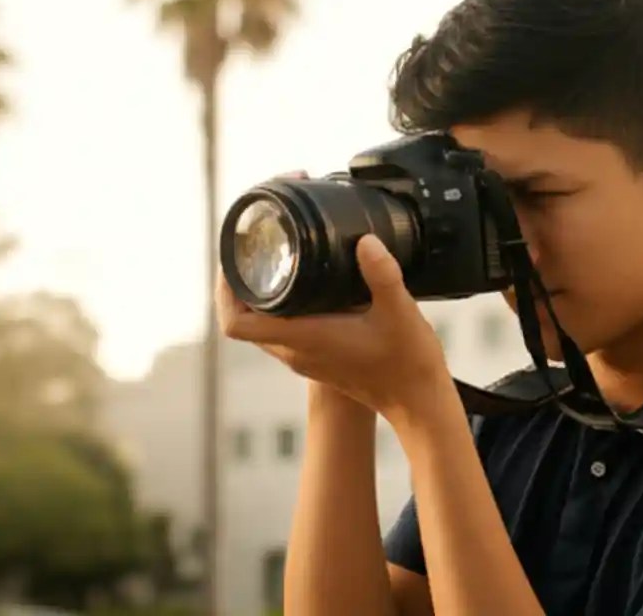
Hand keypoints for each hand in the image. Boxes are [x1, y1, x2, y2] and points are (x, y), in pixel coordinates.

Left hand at [216, 231, 450, 421]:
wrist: (417, 403)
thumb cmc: (406, 364)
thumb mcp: (399, 312)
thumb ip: (382, 274)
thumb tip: (365, 241)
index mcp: (304, 338)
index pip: (237, 324)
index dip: (225, 292)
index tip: (235, 261)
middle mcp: (295, 352)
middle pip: (243, 321)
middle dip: (239, 286)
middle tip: (252, 250)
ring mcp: (304, 358)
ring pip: (262, 327)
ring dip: (258, 298)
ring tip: (274, 262)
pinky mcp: (318, 359)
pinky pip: (282, 332)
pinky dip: (280, 309)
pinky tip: (304, 286)